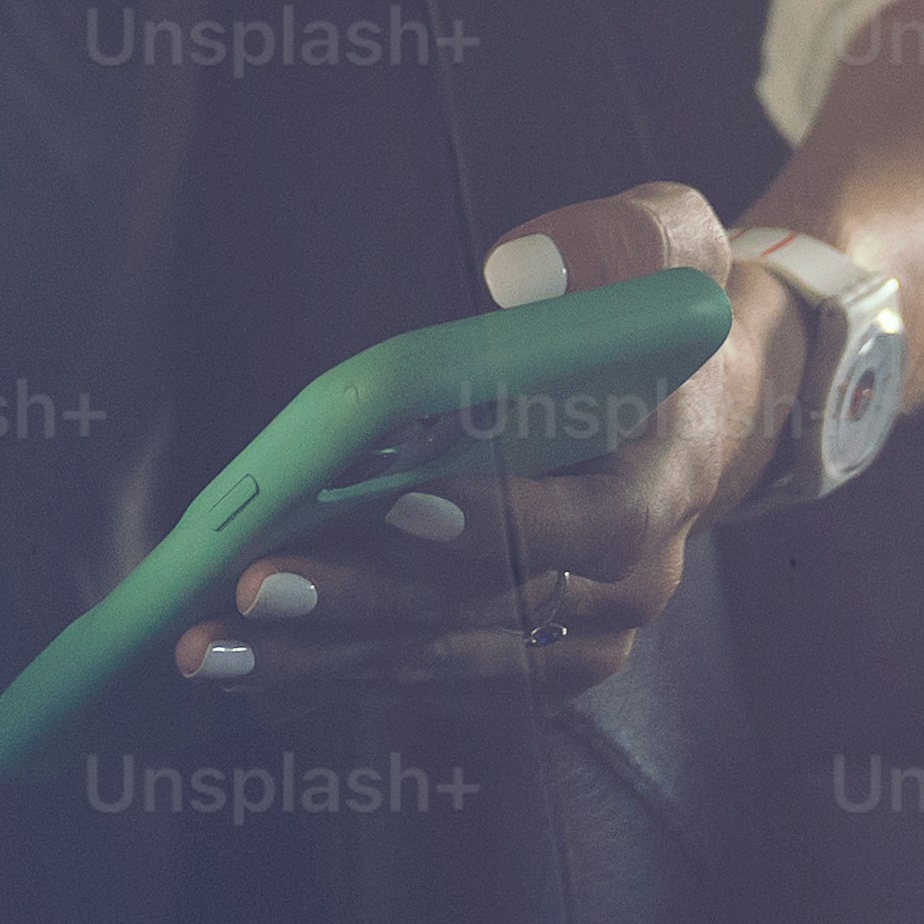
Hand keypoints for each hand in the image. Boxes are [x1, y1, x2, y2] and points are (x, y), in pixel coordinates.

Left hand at [171, 181, 785, 707]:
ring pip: (450, 659)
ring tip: (218, 648)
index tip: (397, 498)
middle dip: (364, 601)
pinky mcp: (540, 662)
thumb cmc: (660, 317)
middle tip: (252, 587)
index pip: (588, 526)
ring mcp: (588, 635)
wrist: (704, 407)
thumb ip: (620, 242)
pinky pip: (437, 680)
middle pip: (489, 608)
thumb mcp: (671, 243)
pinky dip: (346, 674)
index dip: (496, 521)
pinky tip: (256, 669)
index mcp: (666, 482)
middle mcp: (634, 581)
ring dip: (329, 658)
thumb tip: (520, 267)